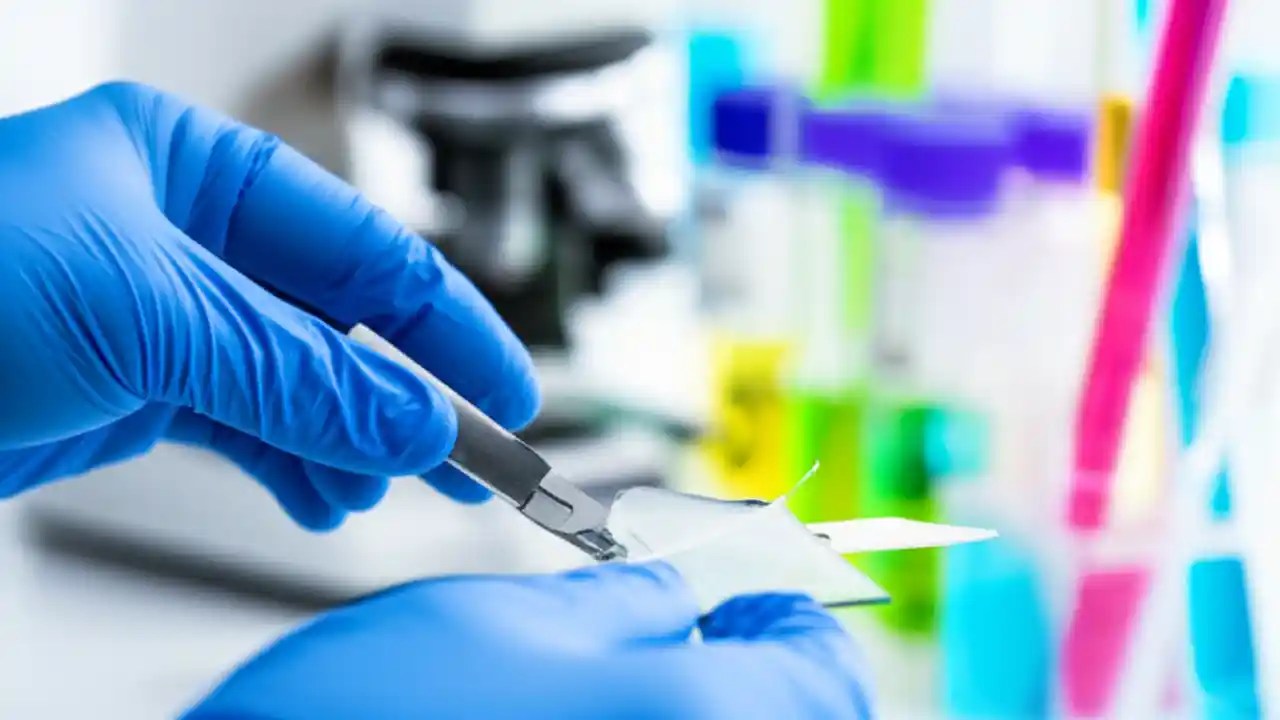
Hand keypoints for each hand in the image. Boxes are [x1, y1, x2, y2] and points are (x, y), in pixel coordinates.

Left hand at [0, 82, 537, 527]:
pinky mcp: (131, 387)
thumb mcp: (142, 314)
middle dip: (406, 391)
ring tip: (393, 489)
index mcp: (190, 165)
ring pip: (298, 380)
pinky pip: (246, 424)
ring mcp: (160, 315)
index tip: (501, 389)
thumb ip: (294, 373)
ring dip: (353, 440)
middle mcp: (181, 233)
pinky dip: (294, 464)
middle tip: (473, 455)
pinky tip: (326, 494)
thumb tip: (414, 419)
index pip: (357, 246)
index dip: (441, 323)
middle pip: (336, 317)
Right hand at [183, 563, 873, 719]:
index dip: (793, 606)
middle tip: (698, 615)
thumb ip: (626, 600)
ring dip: (713, 694)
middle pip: (802, 715)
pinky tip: (597, 709)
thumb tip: (681, 590)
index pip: (823, 661)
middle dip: (759, 656)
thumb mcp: (509, 617)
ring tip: (638, 660)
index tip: (757, 581)